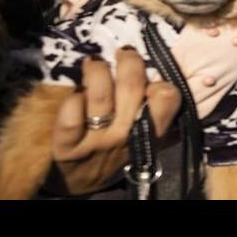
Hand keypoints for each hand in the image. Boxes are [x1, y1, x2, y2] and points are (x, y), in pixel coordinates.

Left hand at [45, 48, 181, 195]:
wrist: (81, 183)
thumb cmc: (117, 152)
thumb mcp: (147, 138)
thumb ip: (159, 113)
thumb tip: (170, 79)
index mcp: (151, 132)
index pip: (167, 97)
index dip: (159, 82)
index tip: (149, 78)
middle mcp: (126, 134)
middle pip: (132, 86)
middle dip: (128, 60)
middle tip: (123, 53)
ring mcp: (96, 140)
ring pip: (100, 94)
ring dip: (97, 70)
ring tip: (93, 63)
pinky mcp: (67, 145)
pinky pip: (71, 116)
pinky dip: (72, 99)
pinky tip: (75, 93)